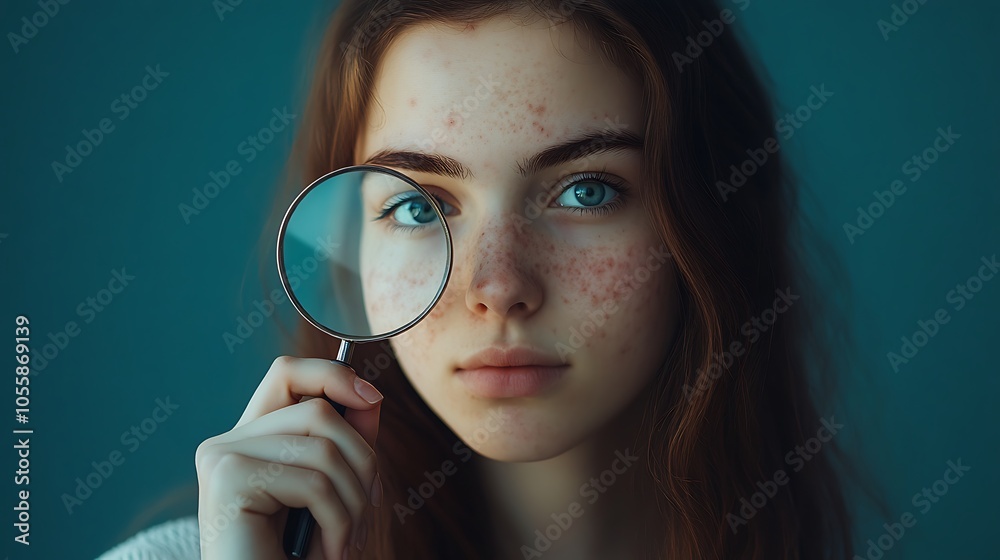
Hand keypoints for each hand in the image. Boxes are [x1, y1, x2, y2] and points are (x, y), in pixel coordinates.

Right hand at [195, 356, 383, 558]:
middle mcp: (226, 442)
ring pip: (322, 445)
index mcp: (250, 440)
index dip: (332, 374)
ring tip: (348, 540)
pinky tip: (329, 550)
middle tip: (368, 510)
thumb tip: (369, 395)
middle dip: (362, 461)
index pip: (287, 374)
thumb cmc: (298, 558)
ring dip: (354, 500)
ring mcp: (221, 459)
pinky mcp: (226, 480)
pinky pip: (312, 480)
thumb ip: (348, 443)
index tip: (370, 398)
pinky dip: (337, 520)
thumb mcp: (335, 492)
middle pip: (317, 410)